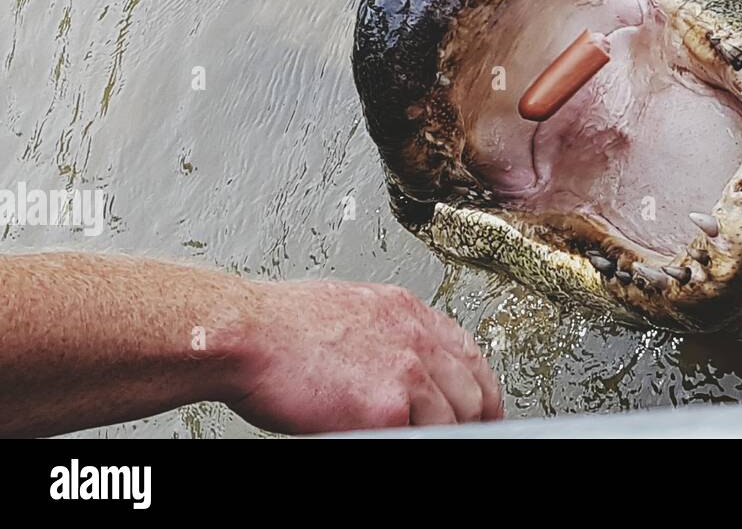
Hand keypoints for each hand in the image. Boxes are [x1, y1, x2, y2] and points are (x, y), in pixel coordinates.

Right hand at [226, 279, 502, 432]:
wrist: (248, 333)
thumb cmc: (282, 327)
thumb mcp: (353, 311)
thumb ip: (388, 336)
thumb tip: (402, 367)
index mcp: (409, 312)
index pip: (470, 353)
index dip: (481, 387)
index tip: (483, 408)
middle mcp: (417, 337)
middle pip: (474, 389)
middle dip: (474, 418)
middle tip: (460, 435)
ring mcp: (408, 371)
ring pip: (455, 418)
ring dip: (442, 433)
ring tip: (418, 436)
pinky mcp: (389, 407)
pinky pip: (421, 436)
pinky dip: (412, 440)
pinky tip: (390, 438)